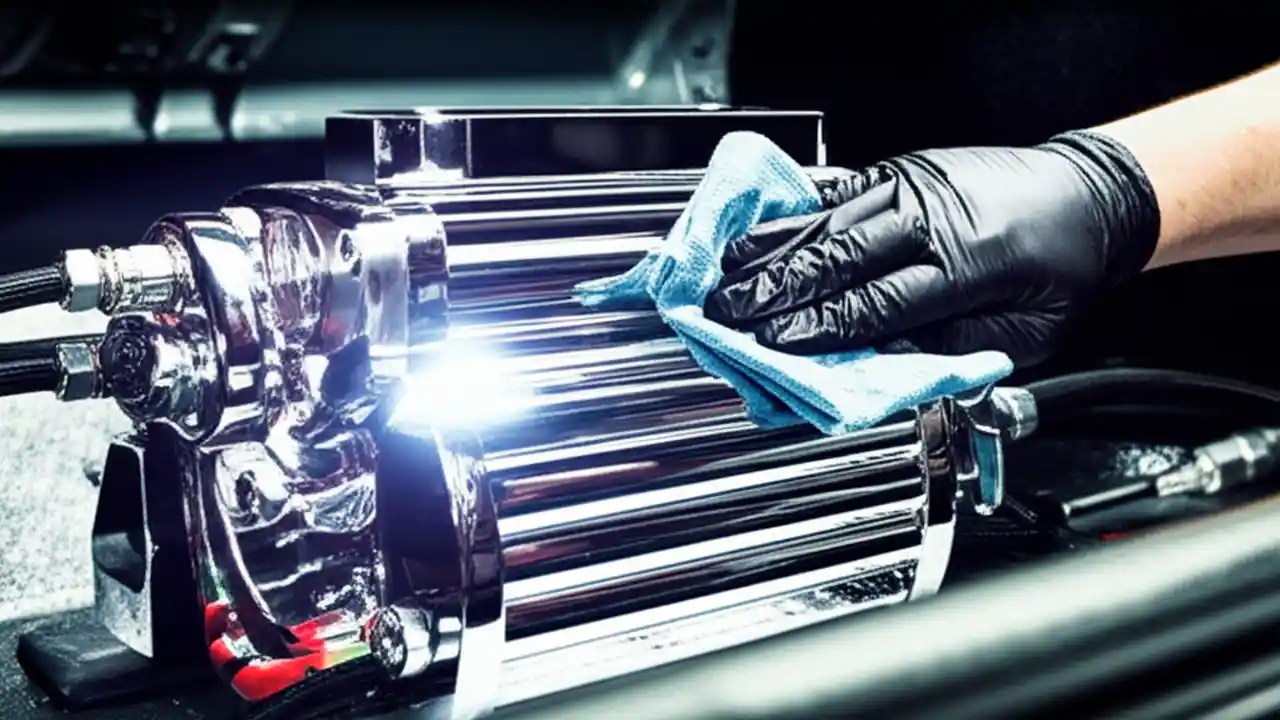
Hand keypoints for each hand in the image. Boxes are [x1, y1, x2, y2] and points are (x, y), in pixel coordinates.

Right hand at [704, 131, 1160, 366]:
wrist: (1093, 195)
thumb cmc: (1060, 272)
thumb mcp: (1022, 334)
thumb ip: (945, 348)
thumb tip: (875, 361)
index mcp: (970, 266)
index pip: (877, 303)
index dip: (820, 327)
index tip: (775, 343)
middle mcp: (934, 218)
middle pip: (839, 257)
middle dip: (776, 289)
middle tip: (727, 311)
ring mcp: (913, 185)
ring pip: (829, 221)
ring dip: (772, 250)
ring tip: (725, 273)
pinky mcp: (902, 169)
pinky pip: (838, 192)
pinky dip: (794, 213)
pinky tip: (759, 228)